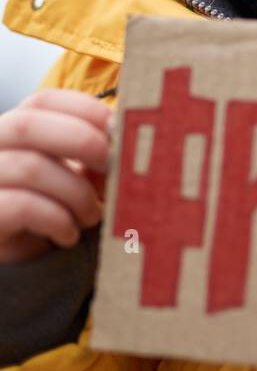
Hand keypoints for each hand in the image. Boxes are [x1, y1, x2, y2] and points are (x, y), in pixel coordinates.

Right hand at [0, 88, 112, 263]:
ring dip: (75, 191)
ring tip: (92, 215)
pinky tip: (69, 235)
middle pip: (27, 125)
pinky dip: (56, 219)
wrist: (22, 268)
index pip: (43, 101)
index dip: (83, 109)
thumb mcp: (78, 179)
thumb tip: (127, 139)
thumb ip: (96, 158)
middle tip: (111, 166)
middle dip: (81, 141)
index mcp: (15, 131)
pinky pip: (21, 206)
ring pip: (29, 167)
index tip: (117, 128)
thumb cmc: (56, 213)